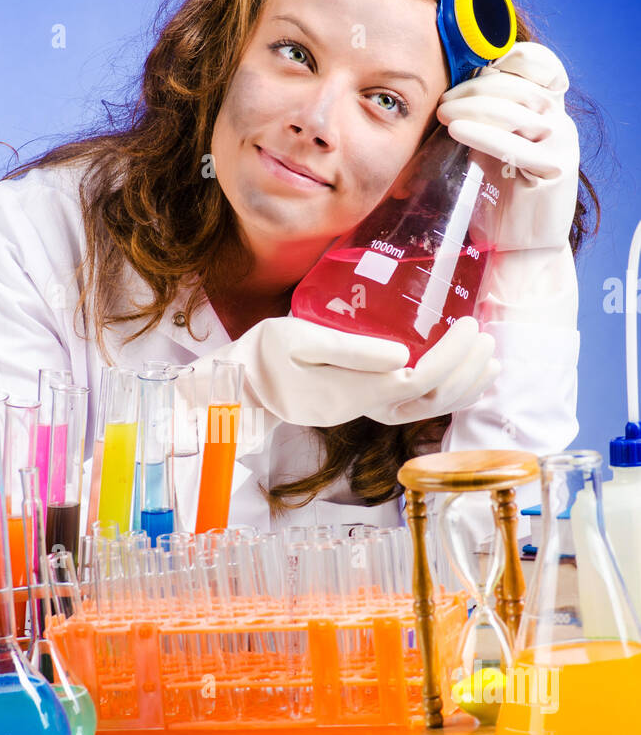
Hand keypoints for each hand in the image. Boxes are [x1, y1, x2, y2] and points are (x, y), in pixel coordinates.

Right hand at [191, 314, 497, 428]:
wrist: (243, 381)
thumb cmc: (267, 354)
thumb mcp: (302, 340)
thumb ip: (353, 350)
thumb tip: (404, 356)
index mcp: (356, 392)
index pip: (421, 380)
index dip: (452, 356)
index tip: (467, 324)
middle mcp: (368, 408)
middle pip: (433, 400)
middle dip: (467, 370)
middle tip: (485, 335)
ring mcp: (367, 410)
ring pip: (428, 408)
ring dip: (464, 386)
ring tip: (490, 360)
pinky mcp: (365, 404)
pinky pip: (416, 406)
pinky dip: (446, 393)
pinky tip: (462, 377)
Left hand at [436, 42, 578, 252]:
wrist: (521, 246)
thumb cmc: (500, 197)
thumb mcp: (488, 148)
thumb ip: (481, 119)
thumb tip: (446, 94)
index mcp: (545, 109)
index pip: (539, 63)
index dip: (508, 57)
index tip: (472, 69)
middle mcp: (558, 120)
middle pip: (519, 86)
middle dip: (476, 87)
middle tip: (443, 100)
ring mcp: (561, 144)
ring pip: (518, 111)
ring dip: (475, 106)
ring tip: (444, 113)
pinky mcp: (556, 171)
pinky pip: (517, 147)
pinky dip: (485, 135)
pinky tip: (458, 131)